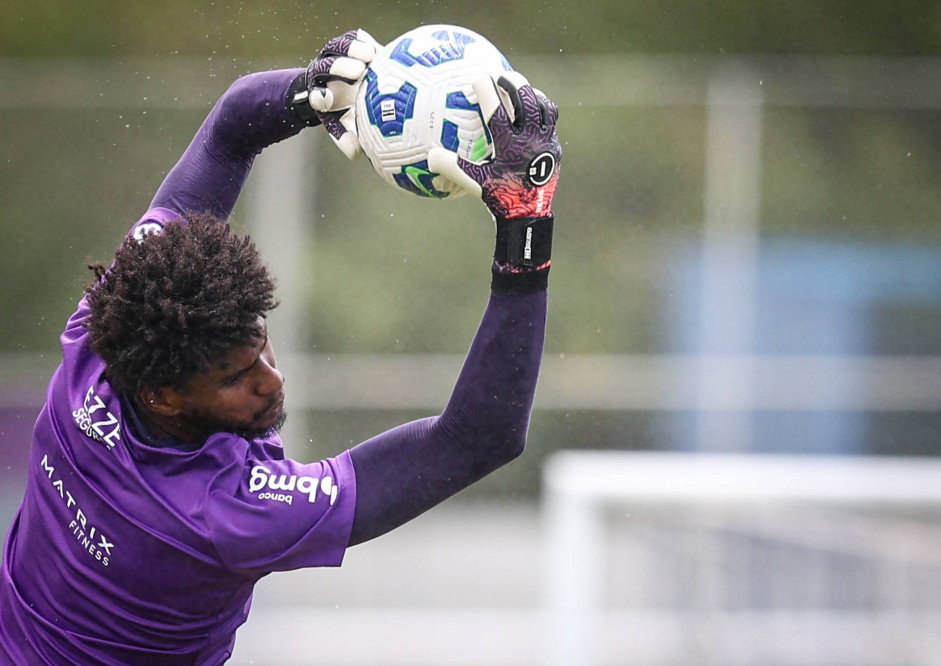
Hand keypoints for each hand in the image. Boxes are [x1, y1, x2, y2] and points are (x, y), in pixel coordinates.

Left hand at [305, 29, 381, 158]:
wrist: (351, 85)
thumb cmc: (348, 110)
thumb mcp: (347, 125)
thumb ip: (350, 138)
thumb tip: (356, 154)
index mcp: (320, 95)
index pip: (316, 96)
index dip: (321, 97)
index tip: (327, 100)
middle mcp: (324, 72)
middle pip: (325, 66)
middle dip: (340, 68)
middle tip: (359, 73)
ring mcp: (335, 54)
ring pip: (339, 47)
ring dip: (354, 51)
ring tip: (372, 57)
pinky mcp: (349, 42)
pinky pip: (355, 38)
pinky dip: (364, 42)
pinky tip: (378, 49)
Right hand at [429, 71, 560, 219]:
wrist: (530, 217)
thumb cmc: (500, 199)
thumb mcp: (474, 183)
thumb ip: (452, 167)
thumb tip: (429, 154)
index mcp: (509, 146)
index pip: (496, 111)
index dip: (486, 91)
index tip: (477, 77)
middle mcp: (530, 140)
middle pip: (525, 100)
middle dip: (513, 82)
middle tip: (502, 75)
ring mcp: (546, 143)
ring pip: (543, 107)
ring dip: (531, 93)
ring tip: (521, 88)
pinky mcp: (557, 149)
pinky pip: (552, 121)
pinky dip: (542, 110)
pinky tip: (534, 110)